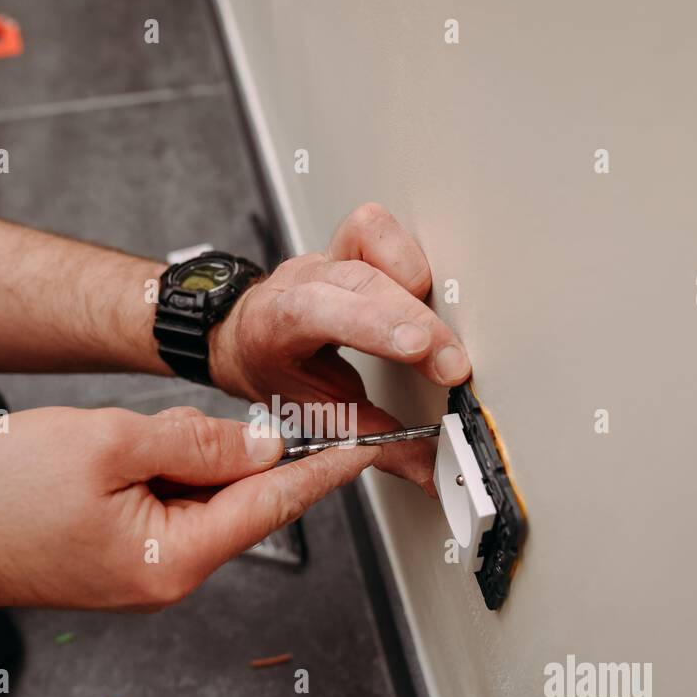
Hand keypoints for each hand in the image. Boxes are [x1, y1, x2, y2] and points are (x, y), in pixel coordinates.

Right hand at [0, 405, 378, 612]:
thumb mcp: (107, 445)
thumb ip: (197, 442)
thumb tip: (264, 445)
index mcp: (174, 558)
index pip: (275, 505)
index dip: (326, 467)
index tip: (368, 442)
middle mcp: (168, 574)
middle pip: (237, 500)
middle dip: (237, 451)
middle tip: (204, 415)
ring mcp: (143, 569)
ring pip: (199, 496)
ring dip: (186, 457)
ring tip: (120, 440)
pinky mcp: (121, 554)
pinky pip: (165, 502)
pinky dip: (160, 469)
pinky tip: (118, 452)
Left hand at [209, 202, 470, 496]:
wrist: (243, 335)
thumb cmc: (275, 370)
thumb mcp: (316, 415)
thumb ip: (373, 443)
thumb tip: (427, 469)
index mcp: (276, 325)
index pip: (320, 312)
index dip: (373, 325)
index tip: (420, 351)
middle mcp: (301, 283)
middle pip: (360, 283)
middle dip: (416, 323)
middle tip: (452, 367)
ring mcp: (324, 258)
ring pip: (370, 246)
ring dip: (413, 289)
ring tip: (437, 334)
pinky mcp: (347, 244)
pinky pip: (376, 228)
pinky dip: (406, 254)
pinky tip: (421, 290)